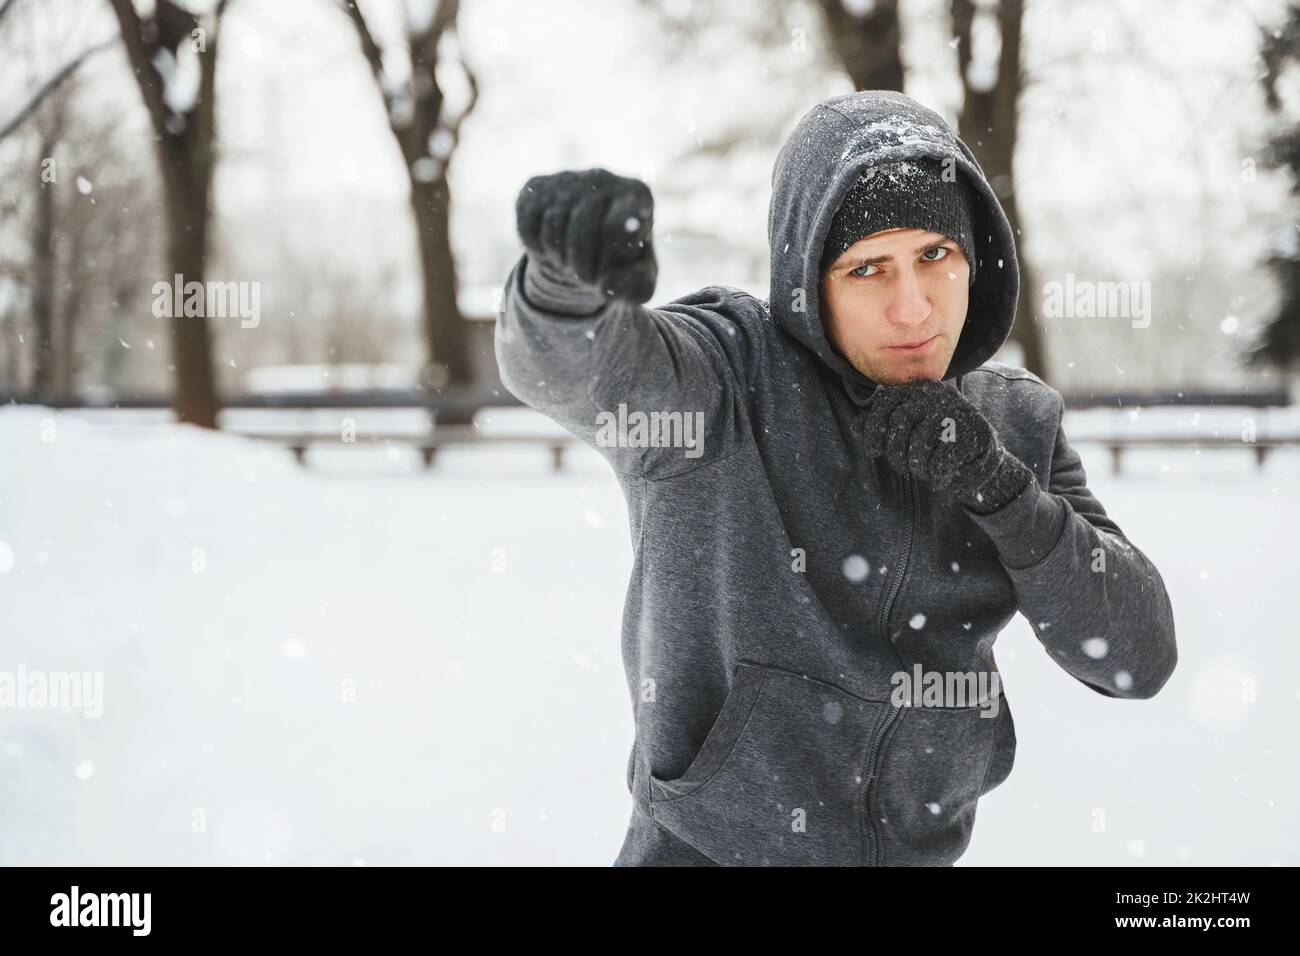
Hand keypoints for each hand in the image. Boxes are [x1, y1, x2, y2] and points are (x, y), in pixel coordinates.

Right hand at [515, 167, 657, 304]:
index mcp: (637, 196)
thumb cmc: (620, 264)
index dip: (608, 259)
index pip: (617, 226)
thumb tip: (606, 286)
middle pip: (583, 226)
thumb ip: (634, 288)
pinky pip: (527, 223)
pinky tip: (550, 250)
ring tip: (570, 264)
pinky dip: (535, 248)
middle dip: (581, 264)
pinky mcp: (536, 186)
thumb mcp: (638, 283)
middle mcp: (603, 178)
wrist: (588, 248)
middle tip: (585, 279)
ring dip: (558, 258)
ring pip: (552, 225)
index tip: (607, 272)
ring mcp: (568, 178)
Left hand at [860, 379, 1034, 513]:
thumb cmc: (935, 443)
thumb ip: (883, 424)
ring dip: (916, 465)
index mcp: (918, 389)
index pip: (886, 402)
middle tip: (902, 466)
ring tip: (922, 470)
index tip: (873, 451)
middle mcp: (936, 394)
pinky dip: (935, 476)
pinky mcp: (972, 434)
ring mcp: (956, 412)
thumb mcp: (907, 430)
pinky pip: (939, 462)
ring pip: (919, 444)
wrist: (981, 457)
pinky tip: (940, 477)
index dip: (874, 429)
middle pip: (900, 421)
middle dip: (895, 451)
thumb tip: (857, 426)